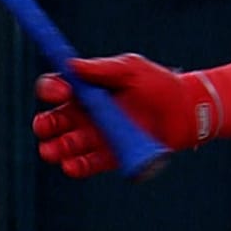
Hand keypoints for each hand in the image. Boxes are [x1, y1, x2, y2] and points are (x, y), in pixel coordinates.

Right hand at [33, 54, 215, 177]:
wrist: (186, 111)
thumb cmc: (159, 84)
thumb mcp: (132, 69)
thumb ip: (103, 68)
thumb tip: (71, 64)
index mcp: (87, 89)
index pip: (56, 89)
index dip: (51, 89)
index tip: (61, 91)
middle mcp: (86, 114)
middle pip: (52, 122)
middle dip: (43, 125)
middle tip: (46, 126)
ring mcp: (95, 137)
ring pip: (63, 146)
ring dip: (54, 149)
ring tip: (54, 150)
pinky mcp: (108, 157)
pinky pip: (85, 165)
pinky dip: (75, 167)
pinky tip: (72, 165)